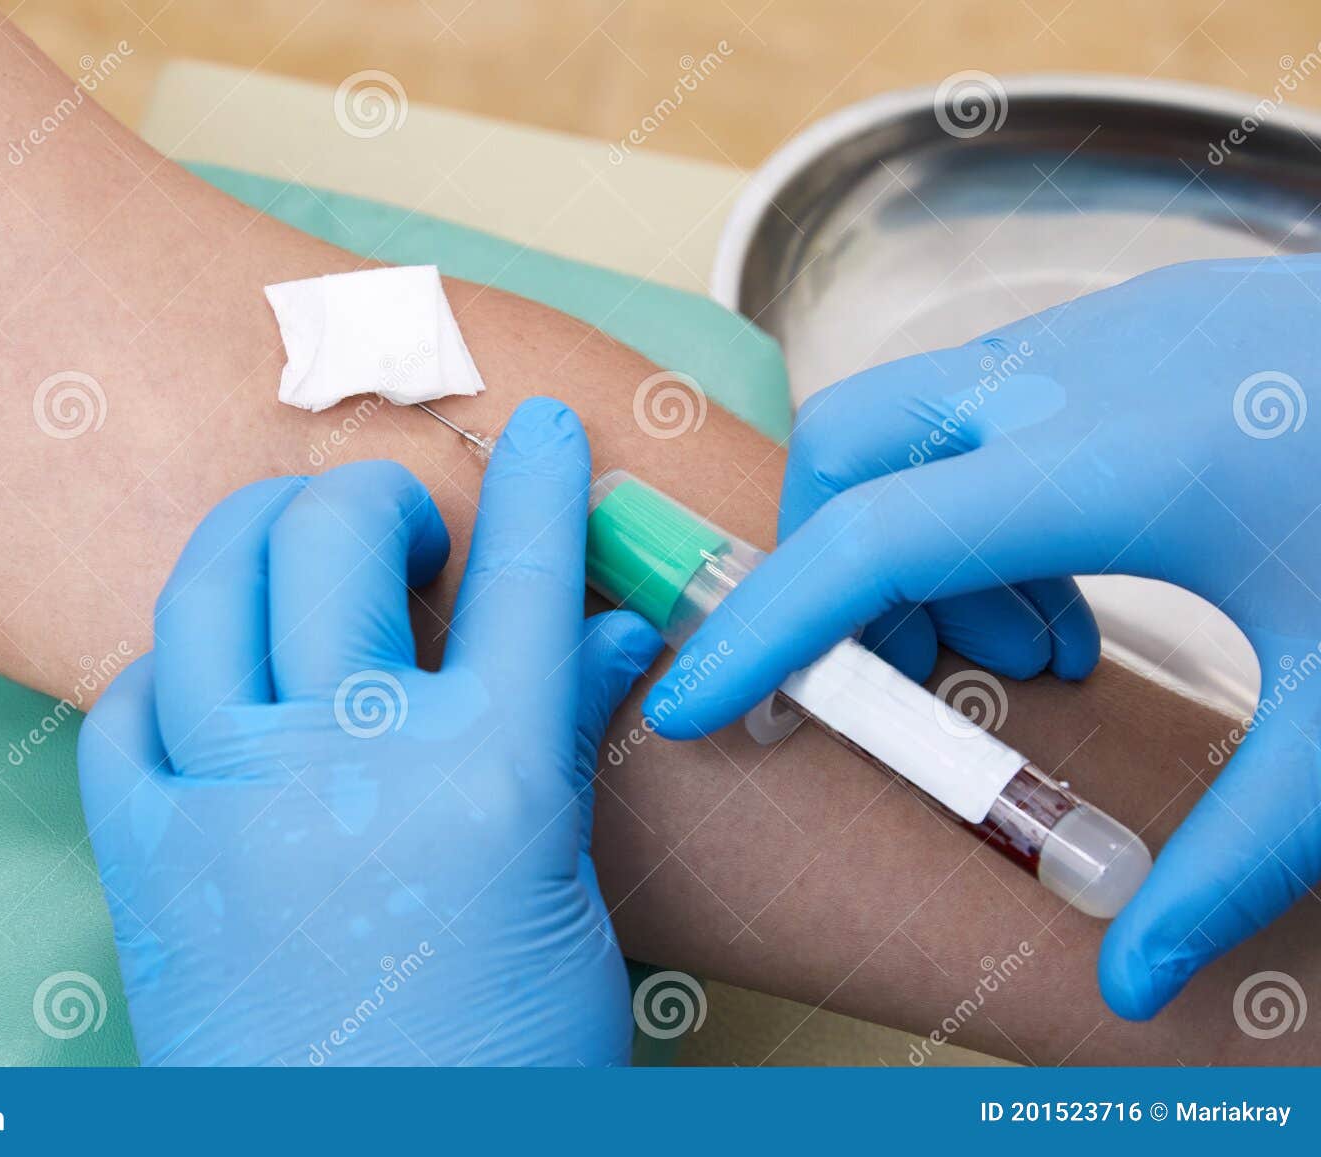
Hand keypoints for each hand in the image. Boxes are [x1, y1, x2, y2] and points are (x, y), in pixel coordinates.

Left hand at [78, 398, 661, 1064]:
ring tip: (298, 548)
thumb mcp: (568, 900)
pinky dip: (168, 664)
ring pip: (212, 589)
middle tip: (404, 524)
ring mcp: (233, 798)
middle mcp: (351, 758)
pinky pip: (127, 704)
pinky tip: (208, 673)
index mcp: (486, 772)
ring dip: (260, 534)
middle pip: (338, 537)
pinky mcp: (149, 855)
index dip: (534, 479)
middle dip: (375, 493)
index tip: (535, 428)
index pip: (519, 574)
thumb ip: (565, 743)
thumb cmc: (502, 1067)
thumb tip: (603, 634)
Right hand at [648, 255, 1320, 1019]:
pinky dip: (975, 505)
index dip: (764, 629)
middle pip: (847, 452)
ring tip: (1032, 645)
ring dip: (915, 545)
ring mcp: (1095, 332)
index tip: (698, 706)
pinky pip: (978, 412)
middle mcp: (1075, 373)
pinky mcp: (1120, 327)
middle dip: (828, 569)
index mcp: (1114, 462)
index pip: (867, 539)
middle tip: (918, 677)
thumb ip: (1237, 854)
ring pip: (906, 427)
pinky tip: (1078, 582)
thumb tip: (1131, 971)